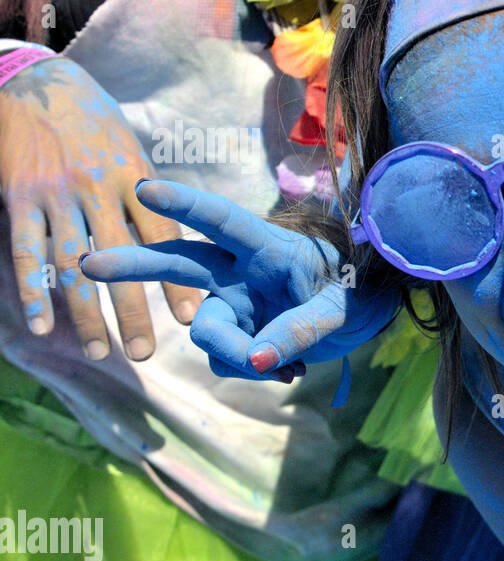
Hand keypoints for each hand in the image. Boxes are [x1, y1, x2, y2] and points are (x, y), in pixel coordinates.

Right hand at [0, 56, 200, 358]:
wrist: (39, 84)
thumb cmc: (96, 125)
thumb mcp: (133, 153)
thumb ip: (150, 200)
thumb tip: (183, 248)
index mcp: (138, 179)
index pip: (163, 239)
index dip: (176, 281)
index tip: (191, 319)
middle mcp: (100, 188)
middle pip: (123, 260)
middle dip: (135, 310)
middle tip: (146, 353)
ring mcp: (58, 193)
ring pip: (74, 264)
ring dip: (86, 313)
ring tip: (100, 352)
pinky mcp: (19, 196)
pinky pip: (26, 251)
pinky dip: (34, 291)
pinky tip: (42, 326)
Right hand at [80, 179, 400, 380]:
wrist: (359, 315)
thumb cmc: (351, 293)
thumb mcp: (337, 310)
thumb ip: (299, 330)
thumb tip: (260, 360)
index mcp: (266, 245)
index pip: (222, 220)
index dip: (185, 204)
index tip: (144, 189)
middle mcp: (238, 271)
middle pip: (178, 262)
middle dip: (134, 264)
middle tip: (87, 263)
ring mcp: (231, 302)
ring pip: (206, 333)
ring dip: (239, 357)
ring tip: (289, 367)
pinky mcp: (233, 333)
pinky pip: (226, 361)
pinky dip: (253, 371)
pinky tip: (287, 370)